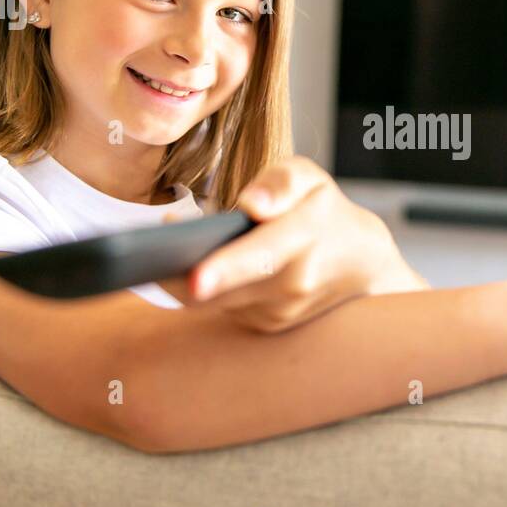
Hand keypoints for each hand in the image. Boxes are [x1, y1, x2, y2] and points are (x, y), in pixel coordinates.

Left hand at [160, 155, 427, 331]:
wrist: (362, 264)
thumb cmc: (325, 211)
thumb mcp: (311, 179)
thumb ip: (281, 182)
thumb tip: (251, 204)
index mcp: (304, 239)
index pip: (260, 256)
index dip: (224, 269)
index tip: (195, 277)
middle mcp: (293, 284)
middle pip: (222, 291)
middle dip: (179, 278)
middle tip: (144, 260)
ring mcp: (279, 312)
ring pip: (213, 303)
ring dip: (186, 280)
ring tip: (169, 251)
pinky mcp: (266, 327)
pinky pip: (220, 309)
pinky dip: (204, 289)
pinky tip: (196, 267)